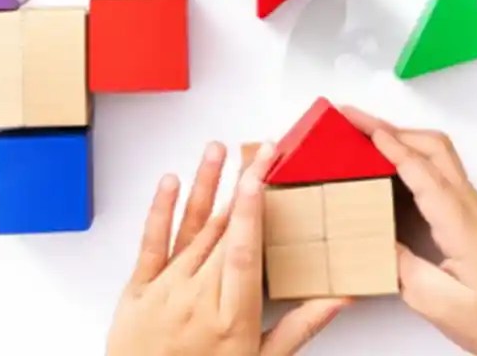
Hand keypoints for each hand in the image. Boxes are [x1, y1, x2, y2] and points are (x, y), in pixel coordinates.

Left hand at [107, 142, 350, 355]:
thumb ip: (300, 327)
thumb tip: (339, 300)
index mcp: (231, 318)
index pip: (243, 254)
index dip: (252, 213)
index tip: (261, 179)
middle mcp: (196, 300)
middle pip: (223, 233)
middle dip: (244, 187)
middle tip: (262, 151)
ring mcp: (164, 292)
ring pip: (190, 230)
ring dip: (207, 186)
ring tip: (218, 150)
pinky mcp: (137, 291)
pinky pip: (150, 244)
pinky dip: (160, 211)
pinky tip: (171, 182)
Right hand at [340, 108, 476, 355]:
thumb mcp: (442, 305)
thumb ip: (404, 271)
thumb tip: (374, 241)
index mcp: (462, 223)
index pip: (420, 170)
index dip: (389, 145)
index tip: (359, 126)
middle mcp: (470, 207)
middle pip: (432, 147)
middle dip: (391, 128)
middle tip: (353, 120)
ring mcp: (474, 210)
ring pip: (439, 157)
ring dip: (403, 139)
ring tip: (366, 138)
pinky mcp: (472, 220)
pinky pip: (441, 175)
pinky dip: (413, 160)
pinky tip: (393, 173)